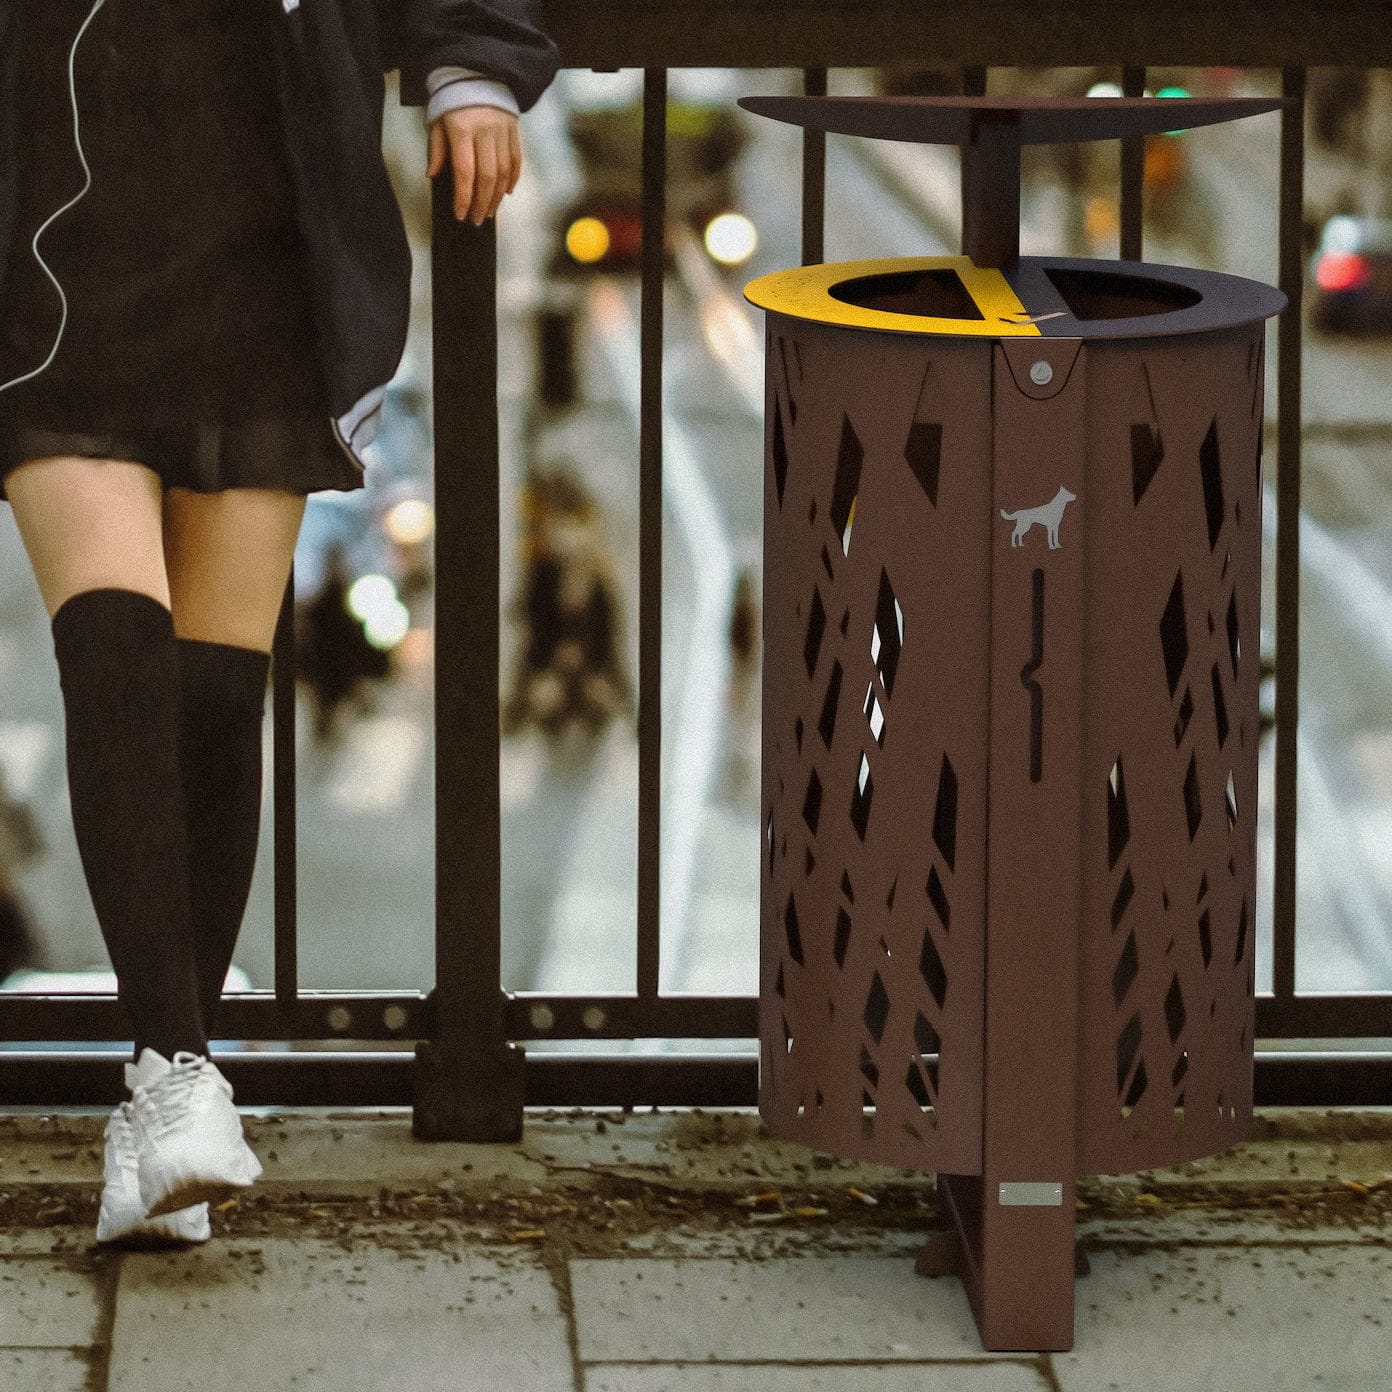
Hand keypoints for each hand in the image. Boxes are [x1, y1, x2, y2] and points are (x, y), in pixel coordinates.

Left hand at [427, 105, 521, 224]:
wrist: (475, 71)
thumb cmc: (451, 99)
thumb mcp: (436, 120)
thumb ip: (436, 148)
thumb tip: (433, 175)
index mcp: (462, 129)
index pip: (464, 171)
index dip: (464, 197)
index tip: (461, 214)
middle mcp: (485, 131)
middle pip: (487, 176)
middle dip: (482, 202)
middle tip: (477, 219)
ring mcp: (502, 131)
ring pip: (504, 172)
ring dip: (497, 196)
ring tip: (489, 211)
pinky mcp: (514, 130)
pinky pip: (516, 160)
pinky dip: (512, 179)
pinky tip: (505, 193)